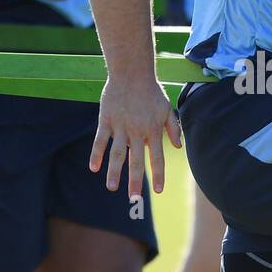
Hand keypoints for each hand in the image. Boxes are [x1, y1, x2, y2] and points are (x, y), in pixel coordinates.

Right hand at [89, 74, 182, 197]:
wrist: (131, 72)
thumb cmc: (151, 91)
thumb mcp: (166, 108)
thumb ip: (173, 128)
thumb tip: (178, 147)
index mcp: (153, 130)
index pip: (157, 158)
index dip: (158, 174)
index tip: (158, 190)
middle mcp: (137, 131)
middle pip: (136, 160)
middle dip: (135, 181)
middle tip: (133, 198)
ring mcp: (120, 126)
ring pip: (117, 153)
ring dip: (114, 172)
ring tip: (112, 187)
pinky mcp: (106, 120)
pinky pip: (100, 140)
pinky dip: (96, 154)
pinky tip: (93, 168)